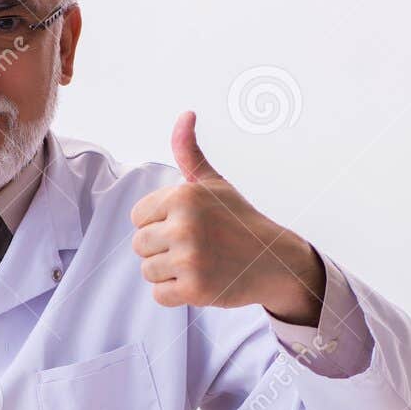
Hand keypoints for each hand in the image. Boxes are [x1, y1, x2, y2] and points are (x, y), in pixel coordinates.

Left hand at [130, 111, 324, 323]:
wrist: (273, 261)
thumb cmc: (238, 221)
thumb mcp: (214, 184)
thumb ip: (189, 153)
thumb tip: (185, 114)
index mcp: (183, 196)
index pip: (137, 217)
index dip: (159, 224)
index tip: (188, 226)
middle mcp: (184, 225)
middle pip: (139, 245)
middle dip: (163, 249)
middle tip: (196, 247)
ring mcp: (190, 258)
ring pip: (148, 271)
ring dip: (169, 273)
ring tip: (199, 263)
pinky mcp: (195, 289)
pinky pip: (159, 295)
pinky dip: (176, 294)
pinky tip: (200, 281)